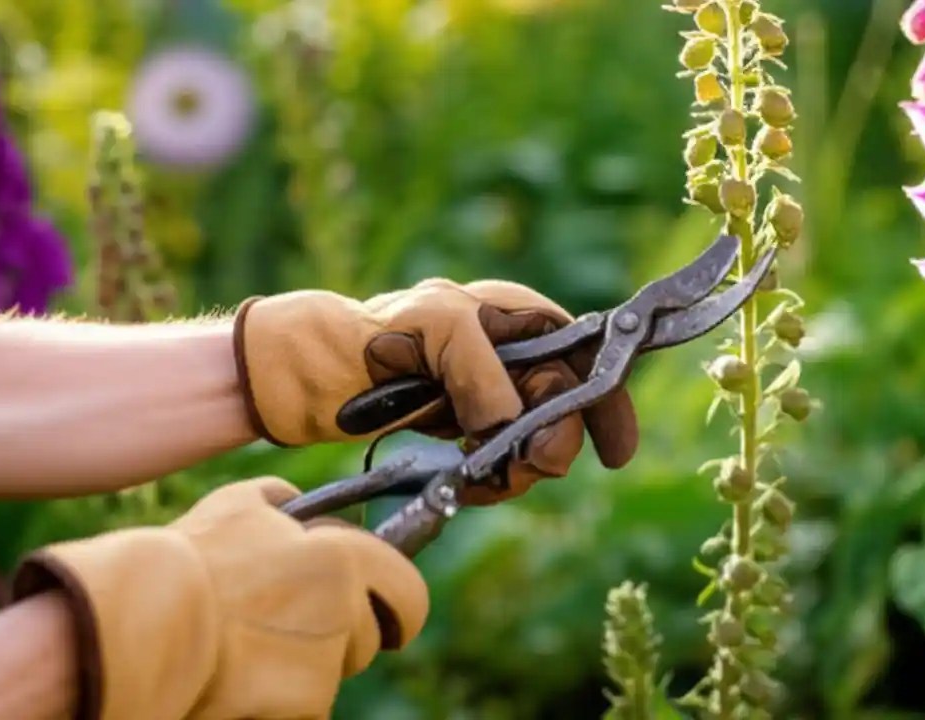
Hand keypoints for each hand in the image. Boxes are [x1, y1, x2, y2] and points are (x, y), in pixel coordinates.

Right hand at [10, 477, 427, 719]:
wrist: (144, 621)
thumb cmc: (188, 559)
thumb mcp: (238, 505)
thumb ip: (283, 500)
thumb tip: (300, 502)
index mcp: (342, 558)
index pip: (408, 590)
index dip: (401, 608)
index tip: (395, 621)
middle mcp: (344, 609)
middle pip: (369, 638)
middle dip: (346, 640)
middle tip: (302, 635)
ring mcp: (325, 661)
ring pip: (332, 674)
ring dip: (305, 669)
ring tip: (249, 651)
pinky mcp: (302, 704)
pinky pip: (303, 708)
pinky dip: (280, 703)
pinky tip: (241, 681)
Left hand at [233, 279, 638, 503]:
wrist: (309, 375)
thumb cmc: (371, 333)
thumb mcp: (434, 329)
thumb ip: (482, 369)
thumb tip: (511, 422)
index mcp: (518, 317)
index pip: (586, 355)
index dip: (606, 400)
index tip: (615, 450)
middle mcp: (514, 354)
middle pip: (566, 409)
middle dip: (551, 445)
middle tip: (525, 469)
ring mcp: (491, 393)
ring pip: (536, 442)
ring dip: (517, 469)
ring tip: (479, 478)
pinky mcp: (469, 427)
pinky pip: (503, 460)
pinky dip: (492, 478)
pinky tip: (467, 482)